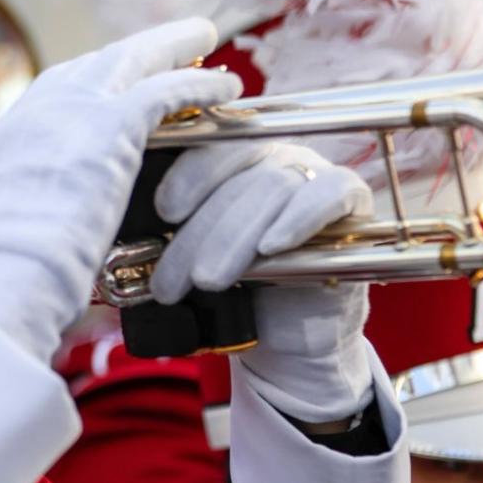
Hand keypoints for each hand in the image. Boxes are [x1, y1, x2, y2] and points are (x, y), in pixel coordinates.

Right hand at [0, 18, 241, 362]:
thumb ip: (41, 198)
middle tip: (176, 40)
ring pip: (136, 58)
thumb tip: (59, 212)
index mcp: (17, 128)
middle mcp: (44, 105)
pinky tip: (227, 85)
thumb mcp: (16, 217)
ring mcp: (77, 108)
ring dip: (174, 46)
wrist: (15, 264)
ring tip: (204, 37)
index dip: (101, 75)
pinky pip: (168, 90)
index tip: (126, 75)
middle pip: (101, 60)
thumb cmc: (16, 266)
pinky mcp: (114, 123)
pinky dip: (201, 84)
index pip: (64, 84)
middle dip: (142, 47)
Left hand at [147, 142, 371, 301]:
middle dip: (201, 229)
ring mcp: (314, 172)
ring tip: (207, 281)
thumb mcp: (196, 252)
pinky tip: (271, 248)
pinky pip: (328, 195)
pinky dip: (298, 220)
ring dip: (235, 237)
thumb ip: (175, 229)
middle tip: (172, 278)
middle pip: (238, 173)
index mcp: (234, 156)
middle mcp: (275, 155)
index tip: (164, 211)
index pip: (211, 143)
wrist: (283, 338)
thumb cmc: (232, 288)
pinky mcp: (352, 202)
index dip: (188, 174)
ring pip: (273, 188)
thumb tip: (130, 227)